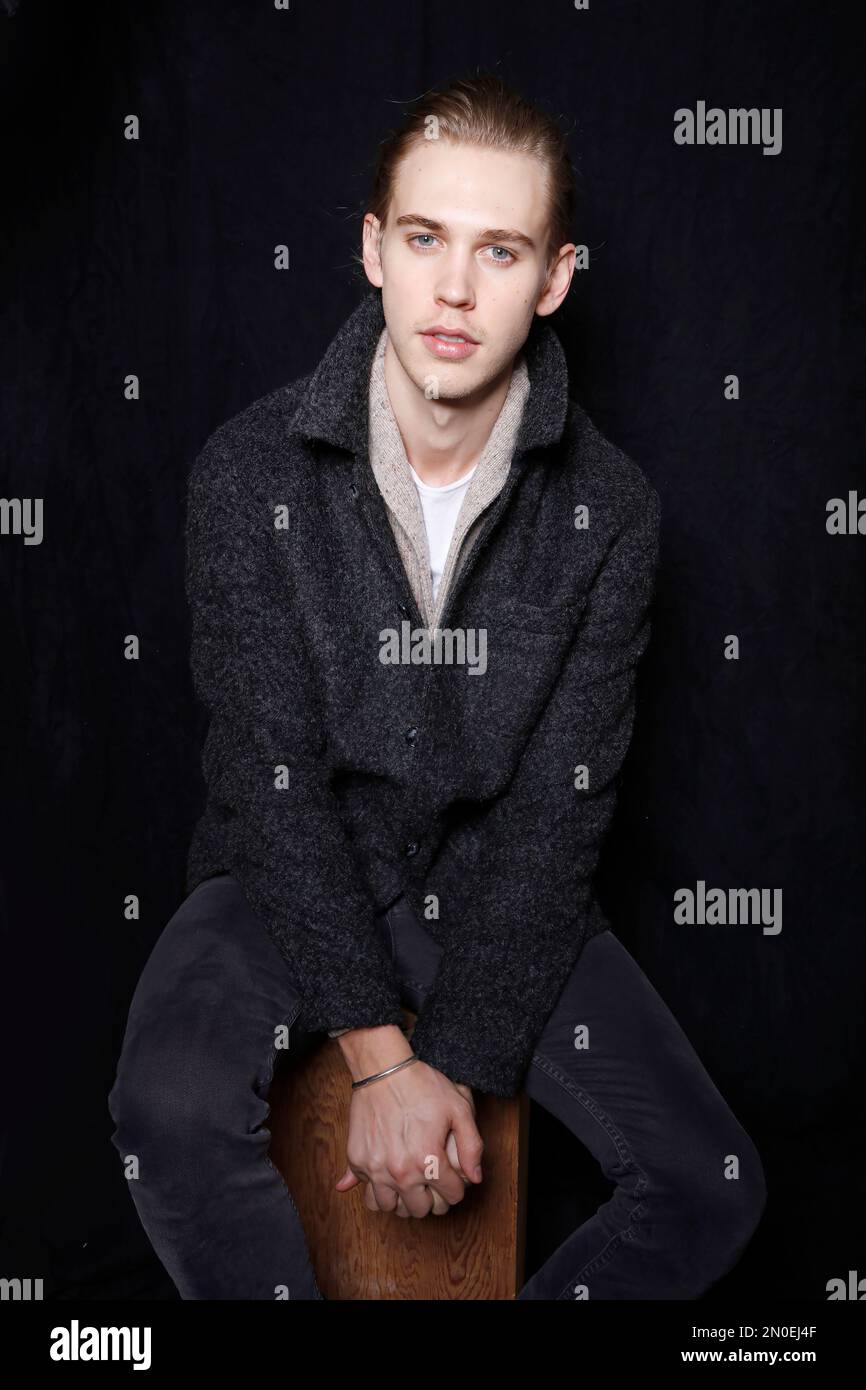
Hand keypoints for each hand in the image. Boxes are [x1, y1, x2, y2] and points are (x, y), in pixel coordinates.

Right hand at [334, 1054, 483, 1217]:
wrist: (383, 1070)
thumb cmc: (422, 1086)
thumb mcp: (459, 1108)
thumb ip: (472, 1146)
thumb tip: (474, 1179)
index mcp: (428, 1160)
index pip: (451, 1197)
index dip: (456, 1186)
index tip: (453, 1176)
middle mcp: (401, 1172)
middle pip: (421, 1209)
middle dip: (432, 1198)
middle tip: (432, 1181)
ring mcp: (376, 1169)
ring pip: (392, 1208)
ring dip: (404, 1200)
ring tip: (410, 1182)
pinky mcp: (357, 1162)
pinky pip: (368, 1194)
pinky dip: (379, 1192)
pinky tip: (388, 1178)